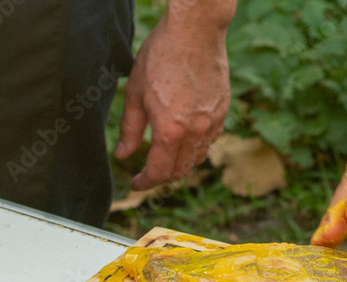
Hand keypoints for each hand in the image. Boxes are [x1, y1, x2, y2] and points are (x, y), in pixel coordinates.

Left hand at [115, 11, 230, 189]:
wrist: (195, 33)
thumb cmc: (161, 56)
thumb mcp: (136, 93)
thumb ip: (130, 129)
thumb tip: (124, 155)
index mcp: (169, 131)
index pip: (159, 172)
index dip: (145, 181)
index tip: (135, 183)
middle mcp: (194, 133)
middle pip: (181, 171)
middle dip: (163, 177)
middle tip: (148, 173)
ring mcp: (212, 125)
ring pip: (197, 158)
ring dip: (181, 164)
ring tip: (167, 157)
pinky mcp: (223, 114)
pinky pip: (210, 141)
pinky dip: (197, 148)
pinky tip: (186, 139)